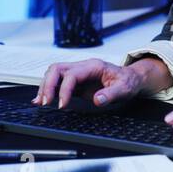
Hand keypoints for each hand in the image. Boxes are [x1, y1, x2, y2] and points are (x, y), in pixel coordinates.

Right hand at [34, 58, 148, 108]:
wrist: (131, 78)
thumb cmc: (127, 81)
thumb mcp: (125, 88)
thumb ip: (112, 94)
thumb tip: (98, 99)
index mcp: (93, 66)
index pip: (71, 75)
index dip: (64, 90)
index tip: (62, 104)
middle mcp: (82, 67)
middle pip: (57, 69)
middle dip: (47, 84)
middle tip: (45, 101)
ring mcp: (77, 74)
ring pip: (53, 73)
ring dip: (45, 86)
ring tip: (41, 102)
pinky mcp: (75, 82)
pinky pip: (57, 82)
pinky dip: (48, 90)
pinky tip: (42, 99)